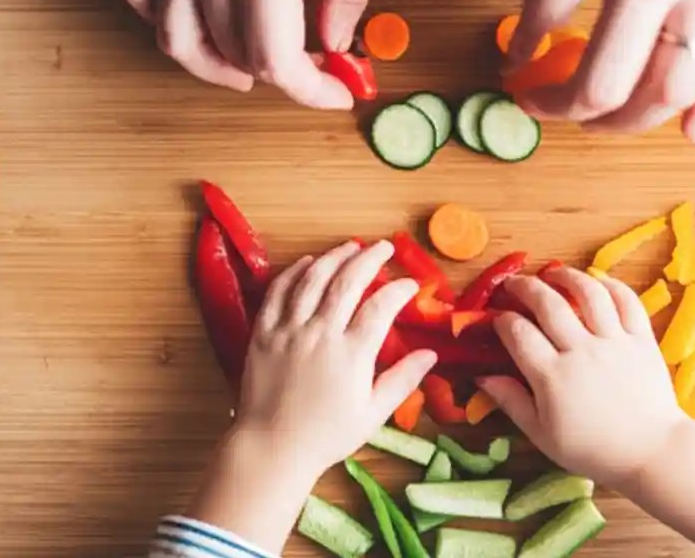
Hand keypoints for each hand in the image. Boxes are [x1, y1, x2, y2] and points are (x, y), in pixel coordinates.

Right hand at [124, 0, 403, 107]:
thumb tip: (332, 42)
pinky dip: (166, 16)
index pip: (274, 58)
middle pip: (231, 51)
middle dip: (277, 74)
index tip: (335, 92)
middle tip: (312, 71)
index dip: (308, 90)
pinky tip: (201, 20)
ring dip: (215, 62)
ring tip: (251, 68)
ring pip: (174, 34)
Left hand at [187, 241, 434, 550]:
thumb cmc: (326, 436)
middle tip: (384, 247)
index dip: (399, 289)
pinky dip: (294, 272)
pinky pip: (278, 292)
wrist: (272, 448)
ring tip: (350, 246)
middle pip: (348, 281)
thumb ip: (402, 380)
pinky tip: (307, 263)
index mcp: (352, 354)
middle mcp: (321, 334)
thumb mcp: (373, 414)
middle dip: (369, 258)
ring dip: (334, 257)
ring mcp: (289, 330)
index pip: (381, 306)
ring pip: (313, 279)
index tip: (411, 284)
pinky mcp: (263, 333)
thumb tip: (430, 354)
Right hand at [479, 268, 694, 557]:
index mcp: (552, 377)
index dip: (502, 320)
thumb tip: (482, 377)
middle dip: (525, 288)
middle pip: (547, 304)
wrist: (651, 452)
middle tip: (515, 284)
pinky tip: (596, 281)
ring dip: (566, 276)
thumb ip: (512, 402)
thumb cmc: (593, 450)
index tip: (498, 318)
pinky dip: (610, 285)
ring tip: (553, 273)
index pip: (518, 334)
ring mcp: (614, 342)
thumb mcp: (543, 435)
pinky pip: (626, 301)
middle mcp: (581, 351)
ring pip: (588, 293)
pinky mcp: (642, 339)